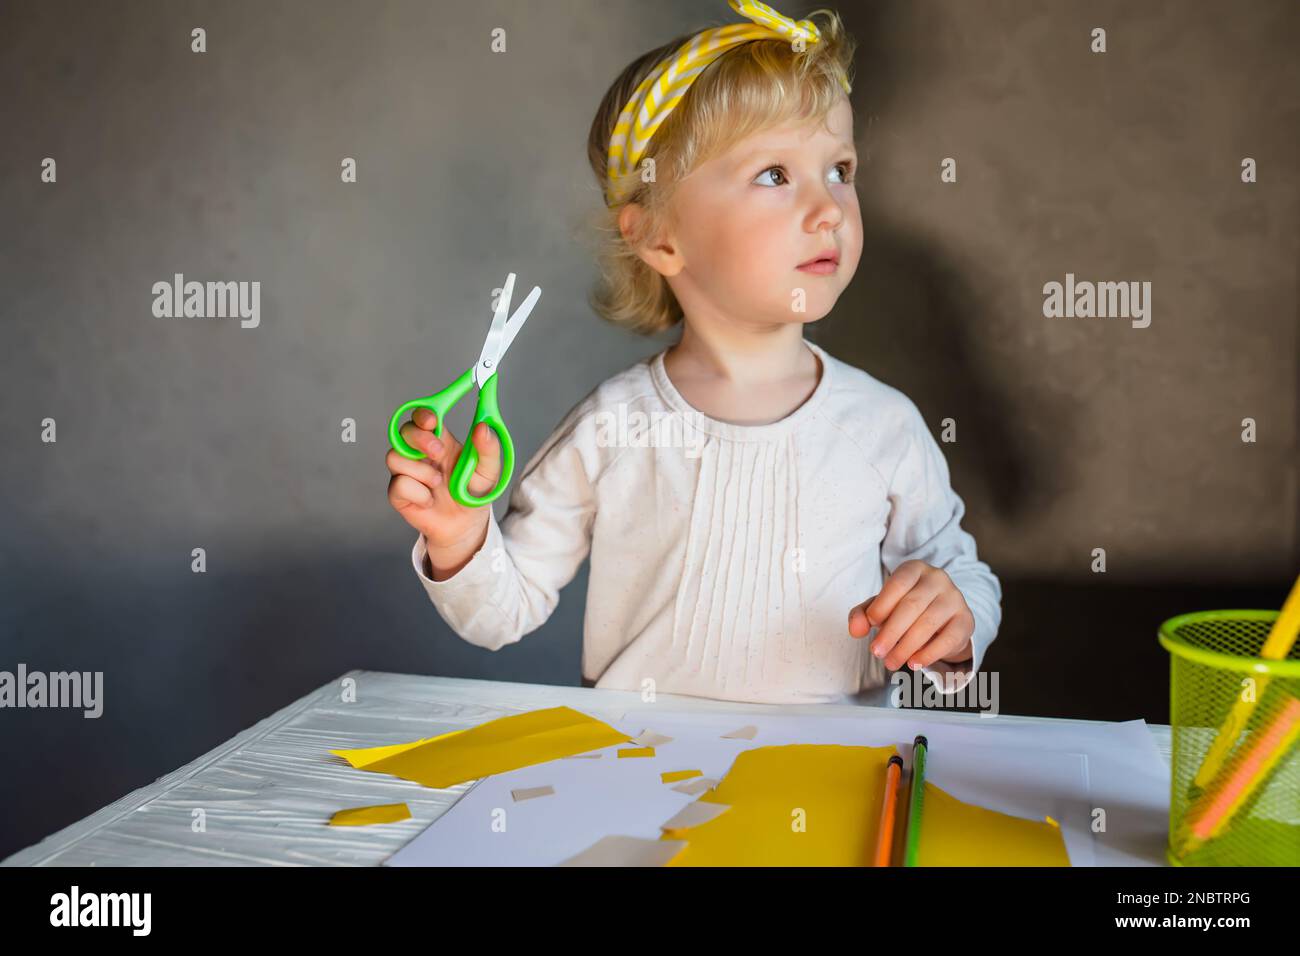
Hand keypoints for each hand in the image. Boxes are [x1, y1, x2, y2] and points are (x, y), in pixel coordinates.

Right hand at [386, 408, 501, 559]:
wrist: (465, 526)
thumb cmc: (472, 495)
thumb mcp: (489, 472)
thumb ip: (488, 449)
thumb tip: (482, 427)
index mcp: (441, 442)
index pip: (423, 418)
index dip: (422, 415)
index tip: (432, 421)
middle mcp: (420, 454)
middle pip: (404, 432)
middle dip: (420, 439)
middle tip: (439, 454)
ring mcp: (407, 472)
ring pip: (395, 457)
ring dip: (421, 472)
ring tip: (438, 484)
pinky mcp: (398, 493)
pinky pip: (399, 485)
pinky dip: (418, 494)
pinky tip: (429, 500)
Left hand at [847, 560, 974, 671]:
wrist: (942, 617)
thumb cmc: (904, 608)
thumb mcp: (881, 607)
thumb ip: (863, 615)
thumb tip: (856, 631)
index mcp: (914, 569)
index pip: (898, 583)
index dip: (882, 605)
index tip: (871, 624)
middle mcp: (938, 579)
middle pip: (912, 605)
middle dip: (891, 631)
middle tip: (876, 652)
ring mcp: (955, 598)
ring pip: (929, 623)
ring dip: (906, 646)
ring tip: (890, 662)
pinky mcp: (966, 620)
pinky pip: (948, 638)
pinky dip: (929, 654)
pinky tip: (914, 663)